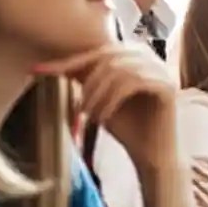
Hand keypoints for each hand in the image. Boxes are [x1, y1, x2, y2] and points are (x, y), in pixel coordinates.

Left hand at [35, 43, 176, 168]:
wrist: (151, 155)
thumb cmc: (126, 127)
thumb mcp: (98, 98)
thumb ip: (84, 78)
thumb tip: (52, 63)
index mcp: (136, 56)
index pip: (99, 52)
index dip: (70, 61)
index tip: (39, 70)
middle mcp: (153, 58)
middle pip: (111, 55)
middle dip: (88, 82)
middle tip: (79, 107)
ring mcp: (163, 71)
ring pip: (120, 69)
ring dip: (98, 94)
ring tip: (90, 115)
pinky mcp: (168, 86)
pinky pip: (134, 82)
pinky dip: (112, 100)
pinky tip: (103, 118)